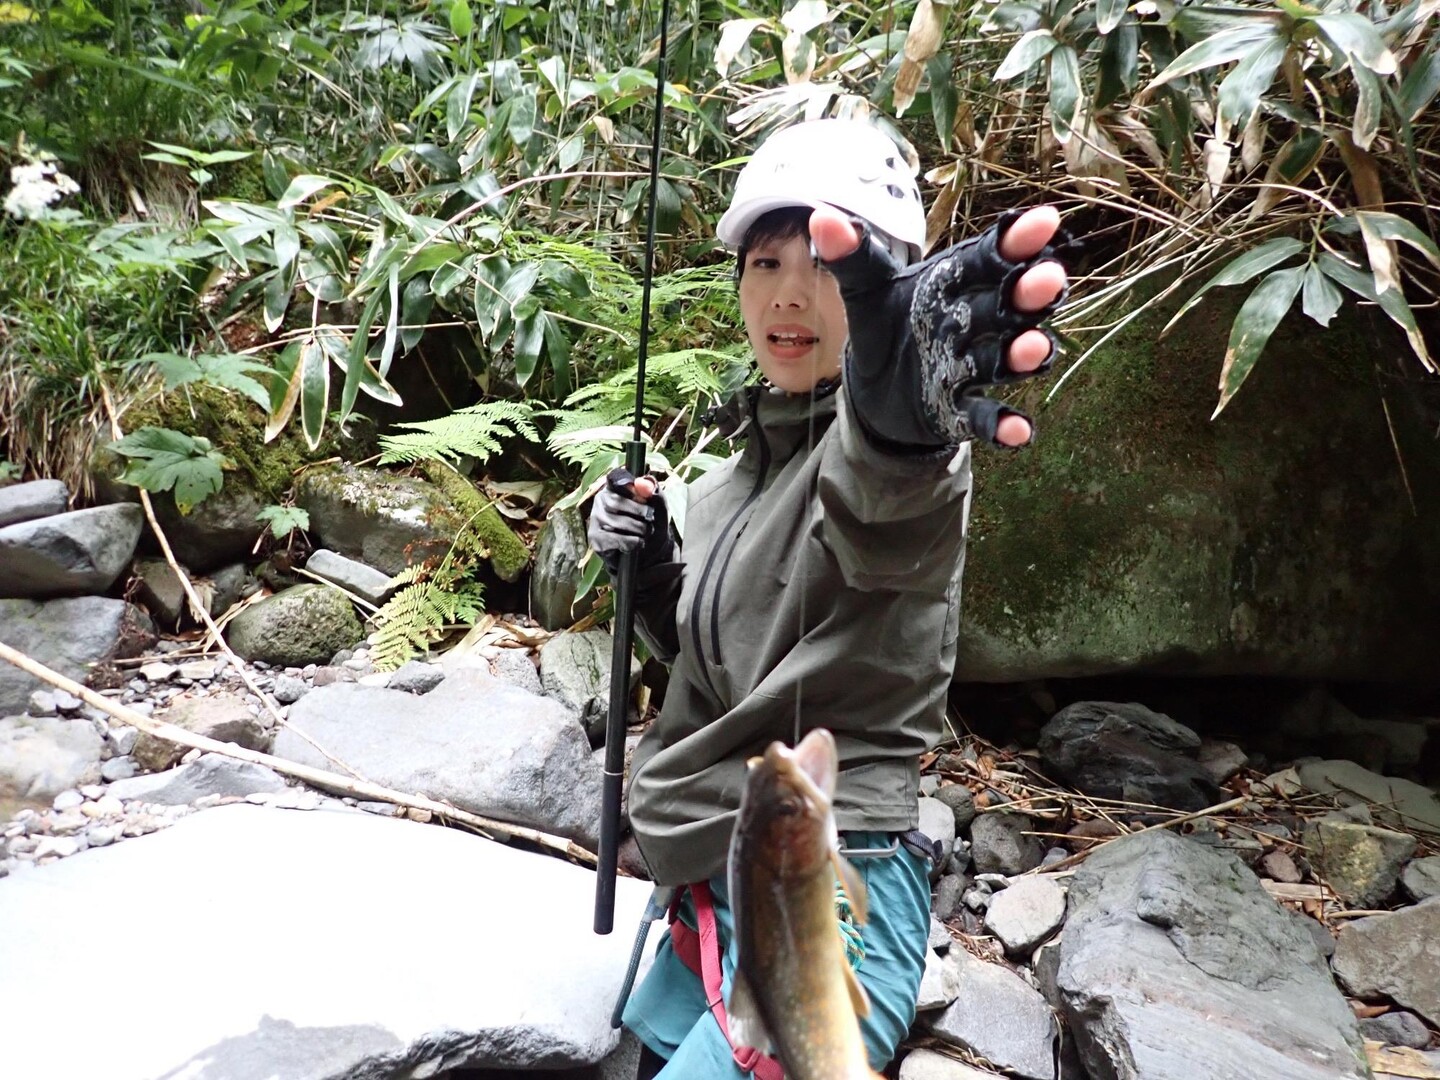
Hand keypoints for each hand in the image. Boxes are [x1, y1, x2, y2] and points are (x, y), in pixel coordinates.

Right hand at [586, 469, 671, 576]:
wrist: (651, 551)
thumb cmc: (651, 523)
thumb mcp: (658, 506)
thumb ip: (653, 491)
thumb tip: (642, 482)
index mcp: (614, 486)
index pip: (617, 479)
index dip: (633, 490)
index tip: (646, 500)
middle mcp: (600, 500)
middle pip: (616, 502)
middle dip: (639, 513)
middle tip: (650, 520)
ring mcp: (595, 519)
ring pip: (616, 522)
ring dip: (637, 530)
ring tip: (645, 533)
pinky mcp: (595, 538)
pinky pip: (614, 539)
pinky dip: (631, 542)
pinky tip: (636, 543)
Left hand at [813, 205, 1069, 448]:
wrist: (873, 388)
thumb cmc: (883, 326)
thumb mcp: (865, 290)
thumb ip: (852, 256)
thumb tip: (821, 217)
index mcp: (956, 283)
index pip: (989, 257)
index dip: (1015, 241)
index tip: (1044, 221)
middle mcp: (974, 322)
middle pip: (1008, 306)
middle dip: (1028, 294)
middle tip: (1049, 278)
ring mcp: (969, 368)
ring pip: (1003, 359)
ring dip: (1022, 355)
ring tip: (1033, 347)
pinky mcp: (958, 411)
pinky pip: (985, 418)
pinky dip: (1002, 426)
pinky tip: (1020, 433)